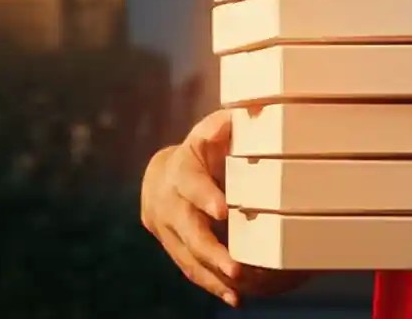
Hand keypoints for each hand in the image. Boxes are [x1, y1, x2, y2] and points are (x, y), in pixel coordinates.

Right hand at [140, 109, 311, 306]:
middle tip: (235, 266)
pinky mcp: (173, 248)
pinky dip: (212, 285)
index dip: (204, 196)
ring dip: (213, 274)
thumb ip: (228, 122)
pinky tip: (235, 299)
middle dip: (211, 249)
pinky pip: (190, 270)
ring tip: (239, 288)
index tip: (223, 209)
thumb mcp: (212, 129)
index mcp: (179, 170)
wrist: (163, 175)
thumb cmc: (202, 147)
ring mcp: (167, 229)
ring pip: (187, 255)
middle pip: (187, 229)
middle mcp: (168, 202)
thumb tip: (248, 112)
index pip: (190, 184)